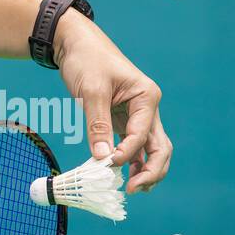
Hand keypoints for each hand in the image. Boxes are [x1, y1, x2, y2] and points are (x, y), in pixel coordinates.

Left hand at [52, 8, 171, 192]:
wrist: (75, 43)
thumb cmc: (86, 60)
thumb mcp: (91, 91)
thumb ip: (98, 125)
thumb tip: (102, 159)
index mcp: (147, 97)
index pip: (141, 134)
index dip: (126, 153)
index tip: (106, 163)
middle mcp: (148, 107)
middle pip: (160, 147)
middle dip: (151, 171)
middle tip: (134, 190)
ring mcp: (138, 115)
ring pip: (151, 149)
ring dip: (146, 170)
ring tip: (132, 190)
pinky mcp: (124, 120)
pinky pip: (134, 146)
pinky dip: (131, 161)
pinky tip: (123, 176)